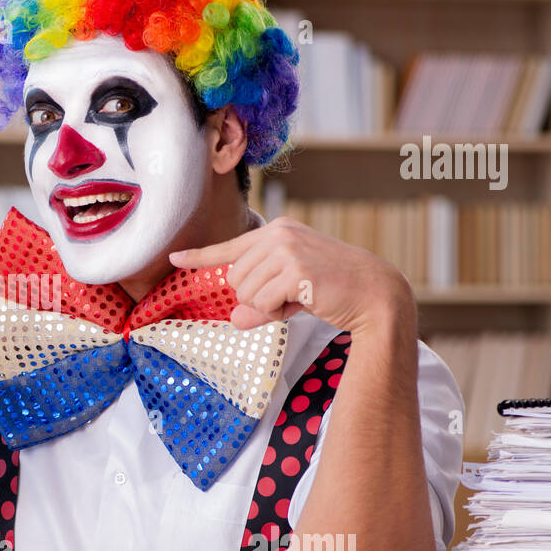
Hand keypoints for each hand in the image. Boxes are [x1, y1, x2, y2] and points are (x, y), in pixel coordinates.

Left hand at [168, 216, 414, 335]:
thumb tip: (234, 319)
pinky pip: (261, 303)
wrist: (376, 293)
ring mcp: (286, 249)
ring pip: (245, 292)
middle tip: (290, 296)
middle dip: (256, 297)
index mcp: (277, 231)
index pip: (230, 246)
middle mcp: (278, 234)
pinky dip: (277, 312)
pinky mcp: (294, 269)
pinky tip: (303, 302)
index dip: (199, 256)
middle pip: (234, 278)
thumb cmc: (334, 290)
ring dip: (267, 306)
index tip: (174, 258)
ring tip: (300, 297)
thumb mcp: (290, 292)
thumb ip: (258, 304)